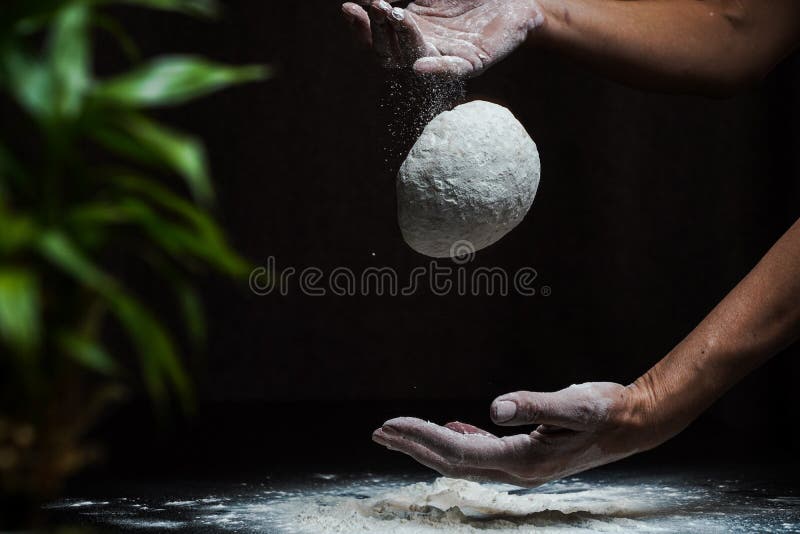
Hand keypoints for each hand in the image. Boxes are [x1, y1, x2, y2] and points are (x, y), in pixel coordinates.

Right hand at [341, 0, 544, 76]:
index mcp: (409, 28)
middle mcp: (423, 46)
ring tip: (391, 14)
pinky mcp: (473, 62)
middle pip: (387, 51)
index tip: (348, 6)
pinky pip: (450, 70)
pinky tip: (417, 67)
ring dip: (400, 39)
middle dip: (374, 30)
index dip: (359, 24)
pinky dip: (434, 69)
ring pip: (414, 57)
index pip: (375, 35)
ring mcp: (446, 56)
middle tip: (370, 6)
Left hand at [373, 382, 662, 486]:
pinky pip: (481, 453)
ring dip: (428, 446)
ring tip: (399, 435)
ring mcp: (521, 465)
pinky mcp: (527, 455)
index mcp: (522, 460)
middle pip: (451, 461)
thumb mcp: (573, 404)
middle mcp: (516, 469)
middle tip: (378, 433)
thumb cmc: (607, 409)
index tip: (388, 425)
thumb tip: (493, 408)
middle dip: (412, 446)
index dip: (420, 437)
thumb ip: (534, 405)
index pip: (457, 451)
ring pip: (462, 459)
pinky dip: (457, 442)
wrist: (635, 423)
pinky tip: (451, 431)